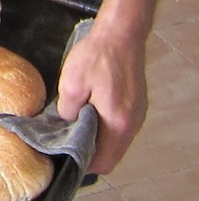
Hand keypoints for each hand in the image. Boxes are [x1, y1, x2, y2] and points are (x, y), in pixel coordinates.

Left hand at [56, 19, 148, 175]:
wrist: (120, 34)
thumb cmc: (96, 57)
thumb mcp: (71, 84)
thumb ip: (67, 112)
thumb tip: (65, 126)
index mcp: (117, 123)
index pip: (104, 162)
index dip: (83, 165)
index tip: (63, 159)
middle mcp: (132, 125)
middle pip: (111, 154)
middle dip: (89, 154)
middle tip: (64, 146)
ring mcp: (137, 115)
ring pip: (116, 141)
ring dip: (97, 141)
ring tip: (72, 130)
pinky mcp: (137, 106)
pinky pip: (120, 127)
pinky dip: (105, 129)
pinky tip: (87, 117)